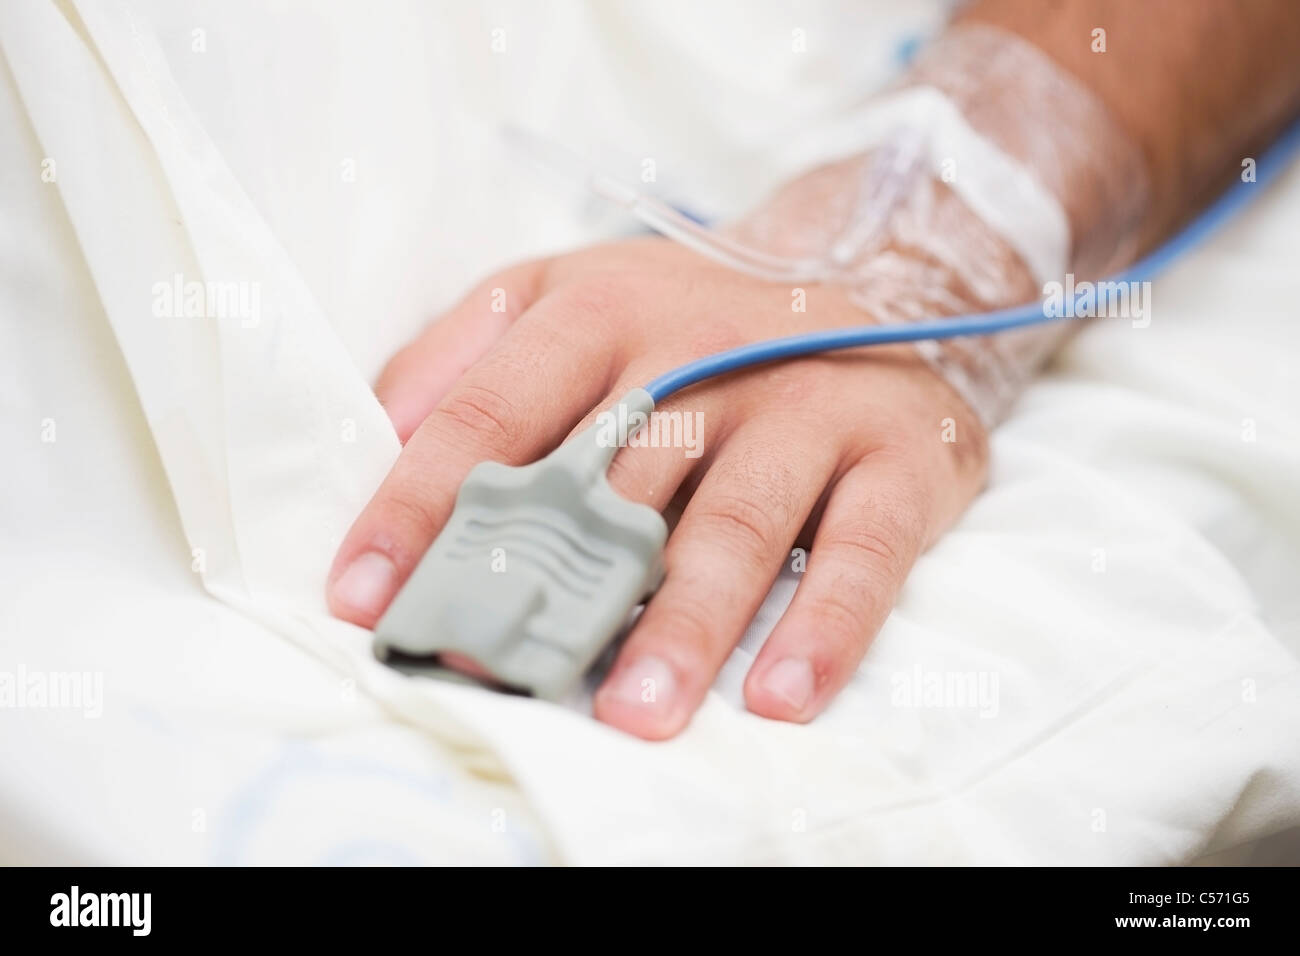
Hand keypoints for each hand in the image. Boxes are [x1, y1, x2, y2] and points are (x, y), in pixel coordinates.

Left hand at [328, 237, 987, 737]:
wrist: (870, 279)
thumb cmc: (687, 321)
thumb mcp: (566, 296)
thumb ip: (466, 354)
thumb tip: (378, 434)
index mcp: (603, 310)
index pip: (494, 412)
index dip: (419, 505)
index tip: (364, 597)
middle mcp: (706, 348)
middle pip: (611, 484)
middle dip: (548, 590)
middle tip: (492, 676)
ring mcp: (807, 400)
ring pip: (732, 523)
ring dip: (683, 626)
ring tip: (635, 713)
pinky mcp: (897, 450)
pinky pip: (864, 548)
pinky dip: (825, 625)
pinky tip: (781, 697)